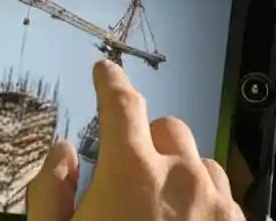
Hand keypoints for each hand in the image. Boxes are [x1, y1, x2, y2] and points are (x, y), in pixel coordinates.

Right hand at [27, 59, 245, 220]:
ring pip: (200, 160)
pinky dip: (204, 197)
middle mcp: (181, 176)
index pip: (121, 102)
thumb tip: (62, 153)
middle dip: (145, 136)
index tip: (103, 71)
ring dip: (178, 168)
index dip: (108, 80)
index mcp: (132, 170)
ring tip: (156, 201)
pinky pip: (224, 194)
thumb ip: (50, 191)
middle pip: (166, 127)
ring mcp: (217, 205)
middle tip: (125, 167)